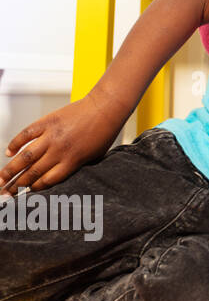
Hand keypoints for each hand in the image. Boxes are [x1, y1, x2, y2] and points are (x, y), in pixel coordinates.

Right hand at [3, 91, 124, 194]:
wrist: (105, 107)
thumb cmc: (103, 132)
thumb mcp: (94, 157)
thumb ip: (76, 167)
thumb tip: (60, 178)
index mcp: (72, 161)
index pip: (47, 181)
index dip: (35, 189)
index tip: (27, 193)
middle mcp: (60, 150)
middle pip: (33, 172)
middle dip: (18, 184)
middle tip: (7, 191)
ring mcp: (51, 136)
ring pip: (25, 157)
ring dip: (10, 169)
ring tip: (1, 178)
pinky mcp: (46, 122)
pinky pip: (25, 134)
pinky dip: (15, 143)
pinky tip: (9, 152)